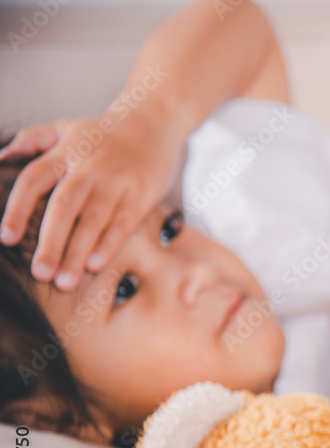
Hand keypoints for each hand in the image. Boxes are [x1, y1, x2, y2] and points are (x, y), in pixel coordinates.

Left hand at [0, 110, 180, 289]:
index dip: (18, 209)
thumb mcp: (64, 127)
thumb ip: (31, 140)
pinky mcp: (141, 194)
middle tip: (40, 273)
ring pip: (93, 220)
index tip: (6, 238)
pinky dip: (110, 244)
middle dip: (50, 242)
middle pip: (63, 206)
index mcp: (64, 152)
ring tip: (65, 281)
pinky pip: (123, 222)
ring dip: (78, 252)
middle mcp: (87, 167)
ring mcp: (116, 182)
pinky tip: (96, 265)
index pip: (33, 180)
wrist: (153, 122)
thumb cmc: (104, 132)